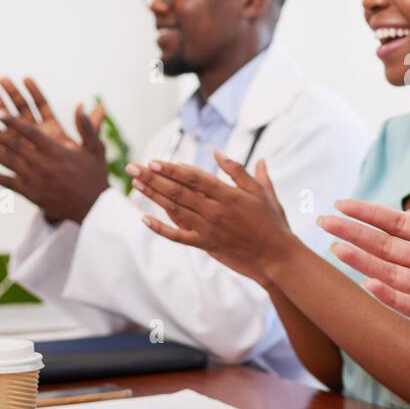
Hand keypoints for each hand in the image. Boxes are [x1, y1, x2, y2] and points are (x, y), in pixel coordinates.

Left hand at [0, 76, 108, 224]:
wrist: (93, 208)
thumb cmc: (95, 176)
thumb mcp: (96, 149)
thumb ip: (87, 128)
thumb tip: (81, 107)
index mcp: (56, 151)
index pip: (30, 132)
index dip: (12, 121)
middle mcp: (42, 163)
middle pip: (13, 145)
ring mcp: (34, 179)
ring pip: (7, 162)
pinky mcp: (29, 193)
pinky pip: (7, 183)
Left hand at [127, 153, 295, 281]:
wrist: (276, 256)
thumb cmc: (271, 221)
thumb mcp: (260, 192)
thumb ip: (239, 171)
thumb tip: (218, 153)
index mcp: (229, 195)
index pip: (194, 178)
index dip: (173, 169)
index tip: (154, 161)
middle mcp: (215, 211)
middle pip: (178, 191)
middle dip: (154, 178)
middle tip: (133, 168)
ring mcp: (209, 229)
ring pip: (175, 210)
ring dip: (153, 196)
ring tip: (136, 184)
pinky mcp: (206, 245)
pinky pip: (179, 236)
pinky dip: (161, 229)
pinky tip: (144, 220)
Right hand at [317, 193, 409, 339]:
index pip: (397, 224)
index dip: (369, 213)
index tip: (341, 202)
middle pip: (384, 246)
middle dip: (354, 233)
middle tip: (322, 220)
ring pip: (390, 274)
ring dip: (363, 261)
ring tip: (336, 246)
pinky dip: (390, 296)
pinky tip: (369, 284)